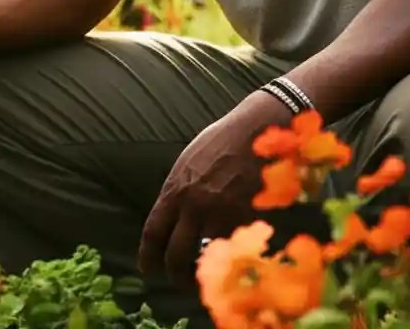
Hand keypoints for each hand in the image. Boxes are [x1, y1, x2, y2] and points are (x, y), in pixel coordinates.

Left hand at [138, 91, 292, 286]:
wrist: (260, 128)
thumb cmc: (225, 138)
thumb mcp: (191, 161)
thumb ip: (180, 190)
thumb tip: (174, 215)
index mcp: (175, 189)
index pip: (153, 233)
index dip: (148, 256)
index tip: (149, 269)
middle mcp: (194, 205)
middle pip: (176, 255)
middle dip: (176, 275)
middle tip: (181, 283)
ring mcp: (222, 214)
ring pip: (207, 259)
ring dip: (208, 273)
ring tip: (211, 278)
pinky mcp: (248, 219)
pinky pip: (236, 248)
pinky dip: (235, 258)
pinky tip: (237, 260)